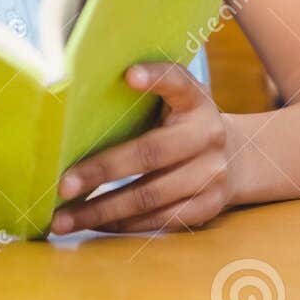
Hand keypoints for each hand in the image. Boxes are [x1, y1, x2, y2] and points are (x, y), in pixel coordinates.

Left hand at [50, 62, 240, 234]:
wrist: (237, 158)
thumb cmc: (182, 125)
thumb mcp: (175, 101)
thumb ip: (144, 96)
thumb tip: (76, 104)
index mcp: (196, 100)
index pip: (177, 82)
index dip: (155, 77)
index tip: (128, 75)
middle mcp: (208, 135)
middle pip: (149, 154)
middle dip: (101, 172)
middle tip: (63, 186)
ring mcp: (212, 174)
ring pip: (149, 197)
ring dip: (101, 211)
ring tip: (63, 219)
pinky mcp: (209, 206)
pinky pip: (158, 221)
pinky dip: (122, 224)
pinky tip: (93, 224)